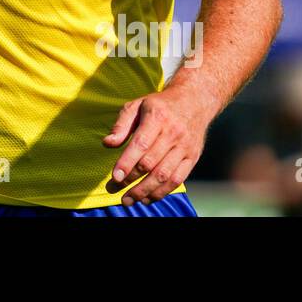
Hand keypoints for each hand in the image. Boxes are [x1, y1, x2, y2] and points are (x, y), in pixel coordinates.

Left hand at [103, 88, 213, 206]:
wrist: (194, 101)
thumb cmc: (159, 105)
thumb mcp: (137, 105)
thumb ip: (121, 124)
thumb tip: (107, 144)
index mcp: (157, 117)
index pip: (141, 144)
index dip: (127, 163)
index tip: (114, 177)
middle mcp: (173, 133)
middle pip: (151, 163)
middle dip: (131, 180)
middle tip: (113, 190)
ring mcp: (185, 147)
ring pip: (164, 175)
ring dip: (145, 191)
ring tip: (128, 199)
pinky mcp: (192, 158)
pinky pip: (178, 180)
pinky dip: (162, 192)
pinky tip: (147, 198)